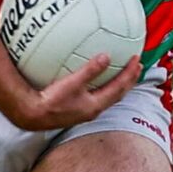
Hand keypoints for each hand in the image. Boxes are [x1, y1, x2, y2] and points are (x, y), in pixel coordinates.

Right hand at [13, 54, 141, 130]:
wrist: (33, 115)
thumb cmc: (51, 101)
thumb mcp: (72, 83)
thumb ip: (90, 70)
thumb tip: (106, 56)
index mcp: (96, 105)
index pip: (119, 88)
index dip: (130, 74)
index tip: (137, 60)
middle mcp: (94, 109)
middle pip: (118, 93)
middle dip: (130, 80)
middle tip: (139, 66)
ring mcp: (86, 110)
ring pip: (109, 95)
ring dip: (119, 83)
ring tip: (124, 72)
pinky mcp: (77, 108)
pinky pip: (97, 95)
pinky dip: (104, 85)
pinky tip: (97, 78)